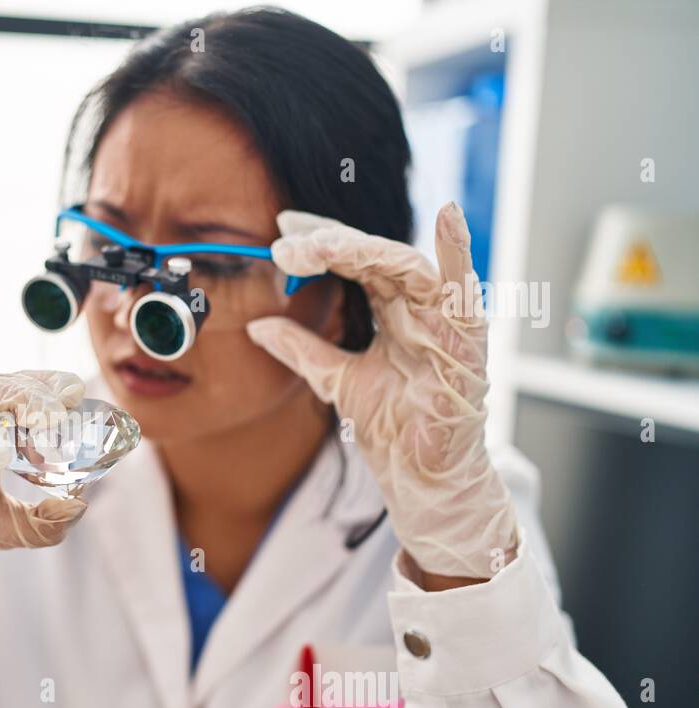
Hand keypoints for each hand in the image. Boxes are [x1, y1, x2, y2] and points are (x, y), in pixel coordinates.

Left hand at [246, 202, 517, 580]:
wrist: (417, 475)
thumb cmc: (392, 426)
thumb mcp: (334, 380)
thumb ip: (300, 349)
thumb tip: (258, 326)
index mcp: (394, 309)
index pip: (357, 260)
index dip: (321, 241)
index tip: (281, 230)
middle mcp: (420, 306)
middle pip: (376, 256)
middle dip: (331, 242)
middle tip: (287, 240)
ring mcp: (444, 320)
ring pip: (406, 266)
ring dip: (363, 250)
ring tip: (321, 243)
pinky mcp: (466, 342)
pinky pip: (464, 293)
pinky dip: (460, 253)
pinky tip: (450, 216)